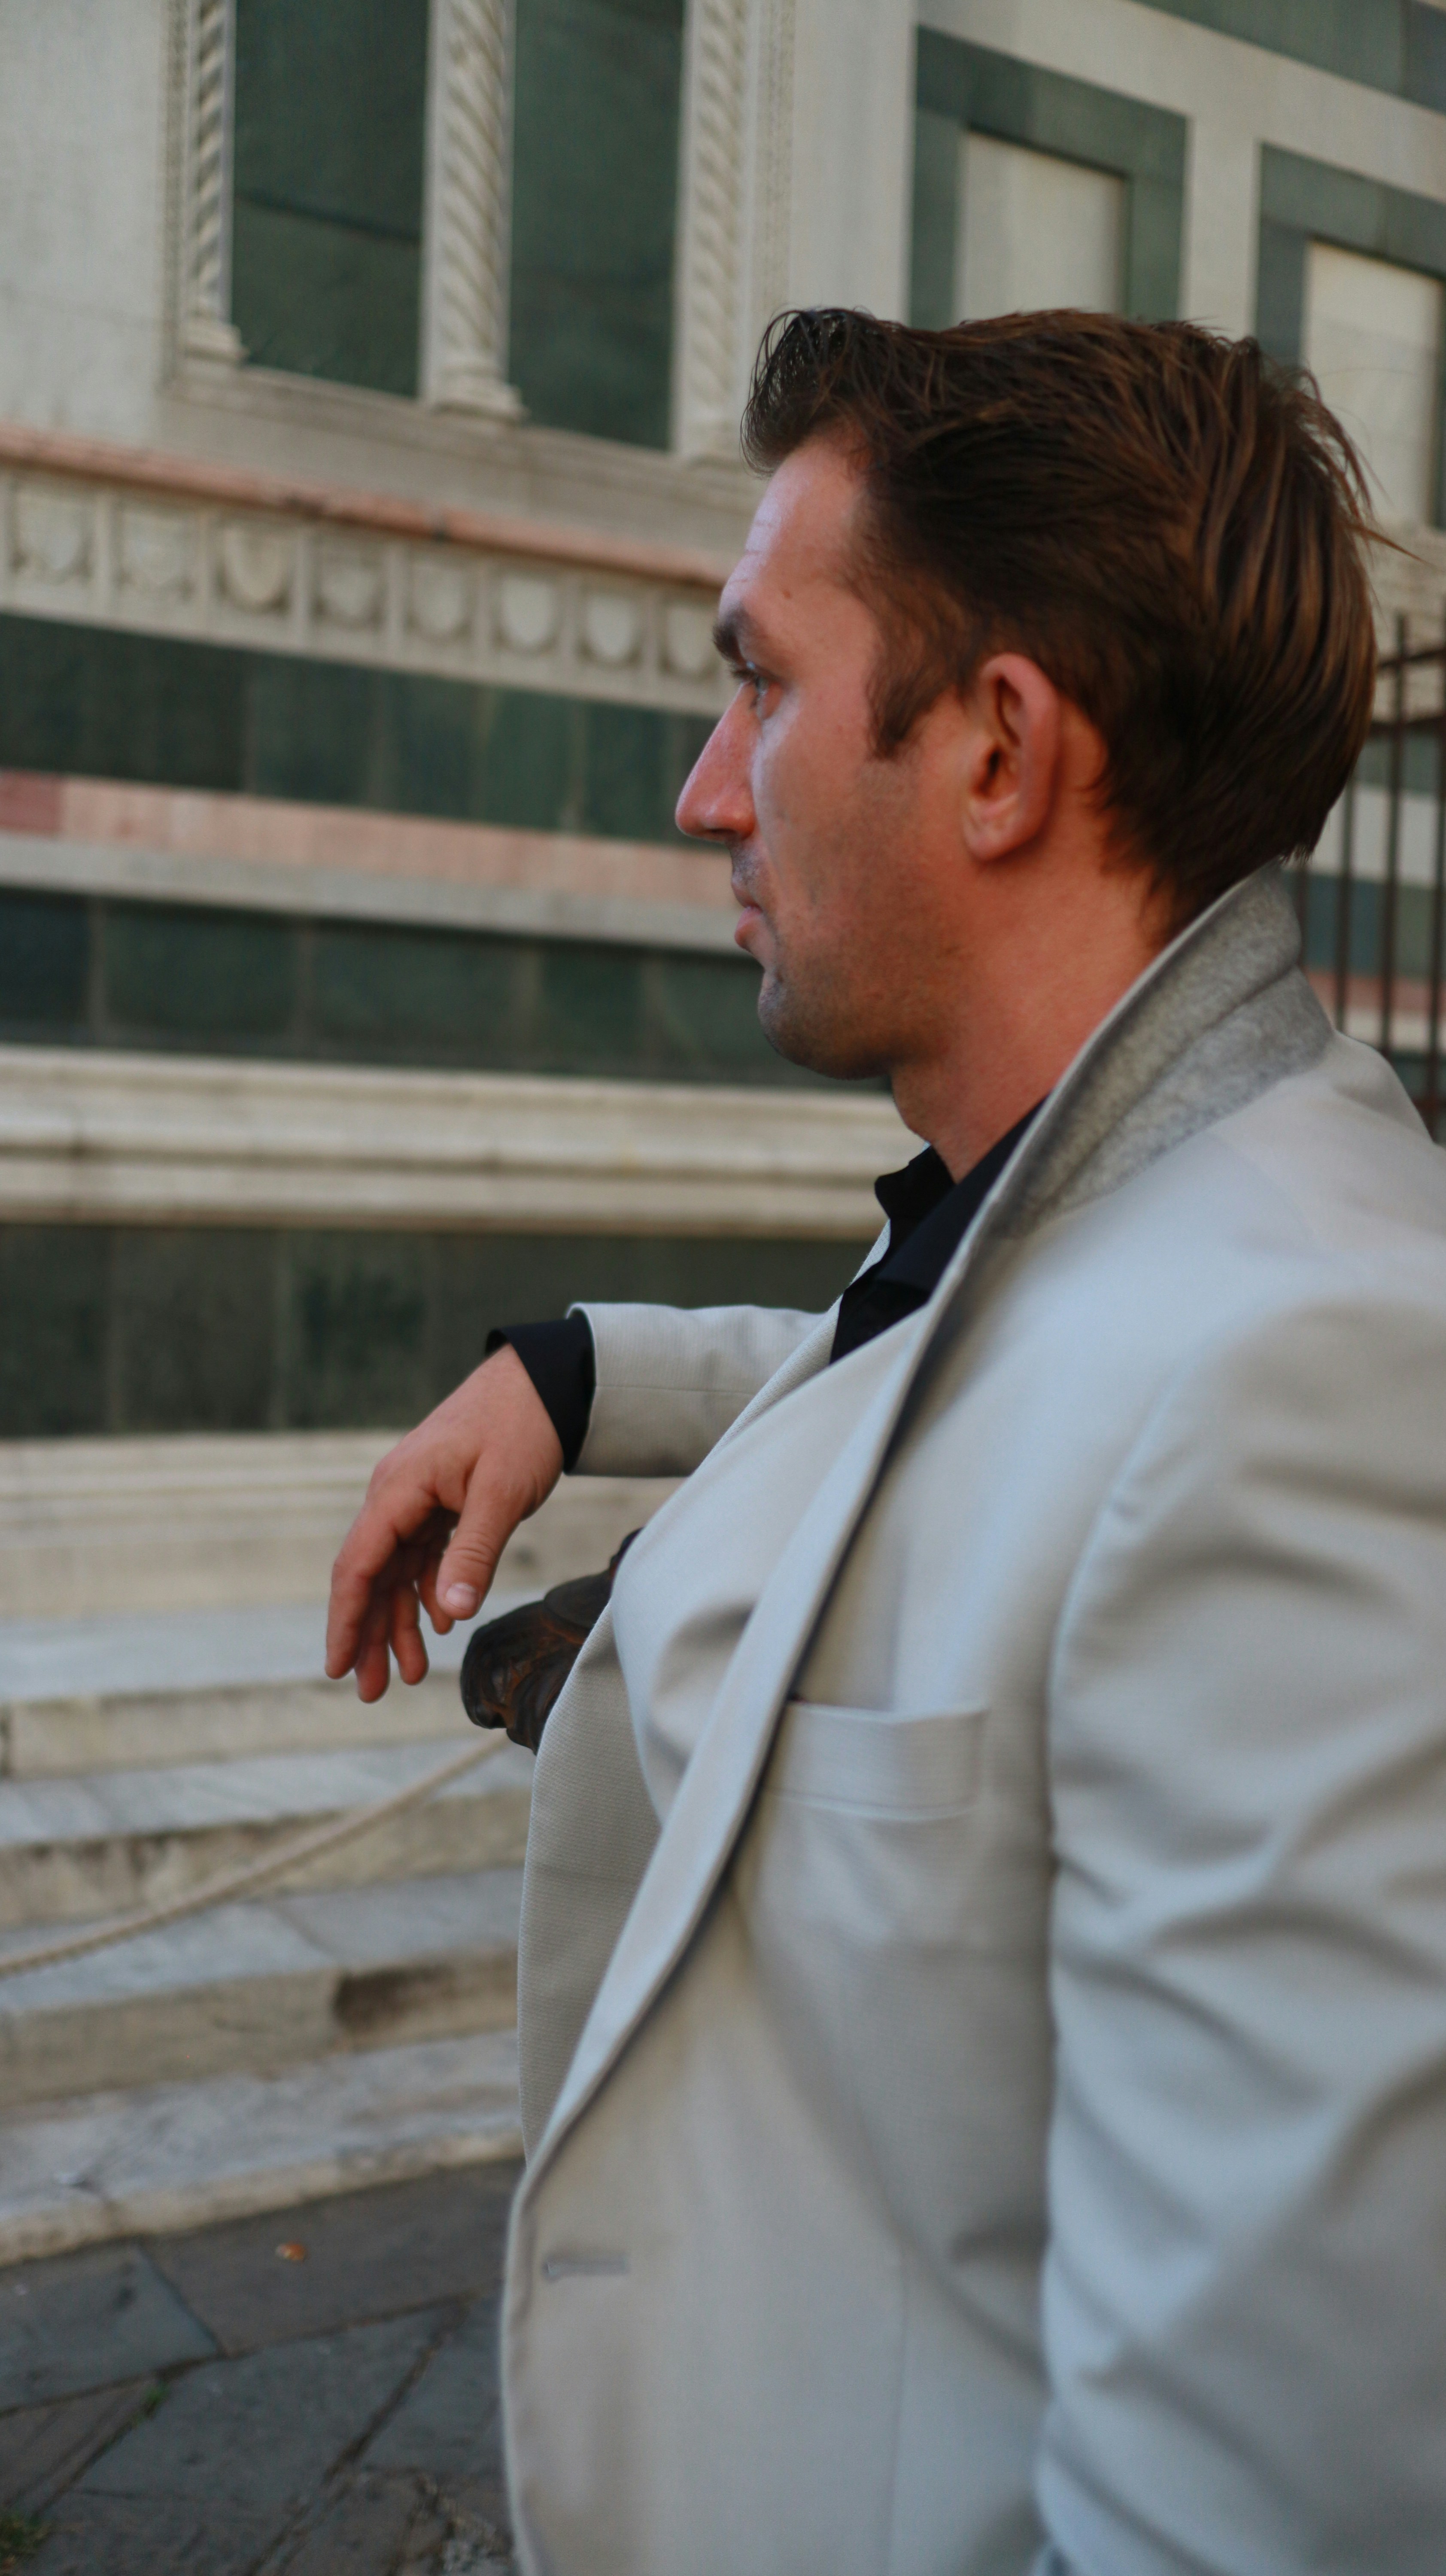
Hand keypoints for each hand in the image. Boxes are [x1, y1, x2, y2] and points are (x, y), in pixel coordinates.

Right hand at [324, 1345, 564, 1700]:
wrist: (544, 1380)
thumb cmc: (522, 1425)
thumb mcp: (503, 1492)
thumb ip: (474, 1553)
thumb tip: (449, 1614)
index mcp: (399, 1488)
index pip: (358, 1565)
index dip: (346, 1620)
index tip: (339, 1667)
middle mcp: (397, 1494)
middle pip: (371, 1575)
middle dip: (369, 1635)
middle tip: (371, 1692)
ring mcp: (416, 1497)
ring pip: (396, 1570)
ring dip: (399, 1620)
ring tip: (411, 1673)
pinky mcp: (440, 1500)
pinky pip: (422, 1554)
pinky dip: (427, 1591)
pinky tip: (439, 1624)